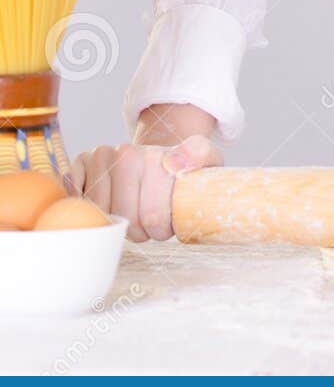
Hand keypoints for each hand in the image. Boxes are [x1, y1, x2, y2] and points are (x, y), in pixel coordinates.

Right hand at [68, 132, 223, 242]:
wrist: (157, 156)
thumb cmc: (181, 169)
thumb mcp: (205, 158)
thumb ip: (201, 155)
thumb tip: (173, 164)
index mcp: (149, 156)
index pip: (151, 215)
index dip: (160, 229)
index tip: (166, 224)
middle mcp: (119, 154)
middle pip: (126, 220)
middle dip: (140, 231)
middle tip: (150, 224)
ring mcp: (96, 160)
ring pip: (101, 217)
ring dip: (118, 226)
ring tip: (133, 217)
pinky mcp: (77, 168)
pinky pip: (76, 202)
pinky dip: (90, 213)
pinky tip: (108, 211)